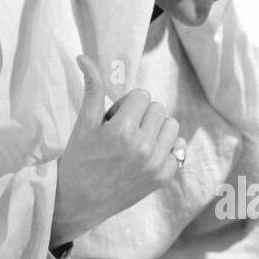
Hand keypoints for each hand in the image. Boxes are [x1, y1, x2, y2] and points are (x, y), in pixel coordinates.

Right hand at [49, 55, 184, 244]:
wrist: (79, 201)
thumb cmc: (79, 159)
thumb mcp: (83, 123)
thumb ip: (91, 89)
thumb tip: (84, 57)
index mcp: (122, 130)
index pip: (142, 96)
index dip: (127, 104)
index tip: (114, 119)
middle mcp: (142, 147)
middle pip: (159, 109)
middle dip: (143, 115)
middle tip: (124, 132)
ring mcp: (155, 164)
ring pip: (172, 127)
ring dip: (156, 130)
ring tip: (137, 142)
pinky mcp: (163, 178)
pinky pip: (179, 150)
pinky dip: (166, 149)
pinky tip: (147, 156)